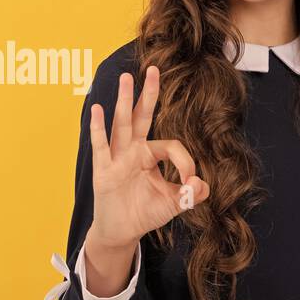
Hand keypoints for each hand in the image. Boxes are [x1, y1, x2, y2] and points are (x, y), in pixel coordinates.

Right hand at [86, 66, 210, 250]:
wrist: (122, 231)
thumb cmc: (145, 212)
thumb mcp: (174, 204)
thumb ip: (191, 195)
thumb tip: (202, 185)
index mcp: (150, 155)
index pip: (171, 145)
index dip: (186, 161)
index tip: (191, 182)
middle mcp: (133, 151)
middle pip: (142, 116)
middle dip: (149, 93)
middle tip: (154, 68)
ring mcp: (117, 158)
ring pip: (122, 124)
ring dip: (124, 101)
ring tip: (126, 78)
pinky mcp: (103, 170)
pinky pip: (101, 146)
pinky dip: (98, 128)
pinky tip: (97, 109)